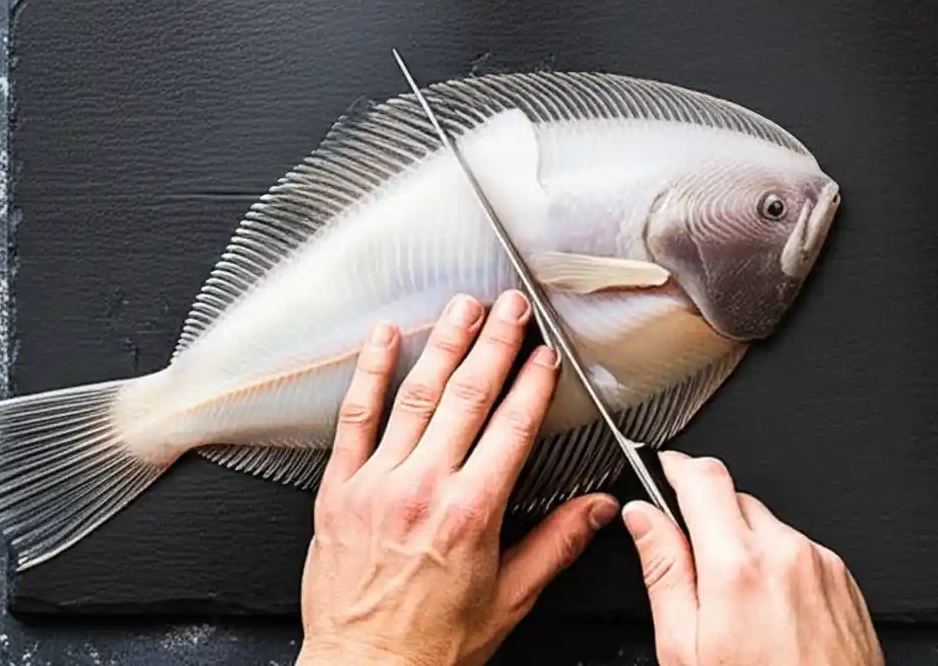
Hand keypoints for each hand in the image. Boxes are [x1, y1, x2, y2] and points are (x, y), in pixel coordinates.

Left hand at [297, 290, 619, 665]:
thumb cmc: (433, 642)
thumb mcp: (511, 597)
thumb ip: (558, 544)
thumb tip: (598, 508)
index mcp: (472, 513)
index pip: (512, 427)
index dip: (533, 382)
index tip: (545, 353)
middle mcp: (425, 488)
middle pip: (467, 398)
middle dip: (495, 344)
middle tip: (511, 306)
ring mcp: (377, 483)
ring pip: (416, 397)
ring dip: (444, 344)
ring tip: (463, 306)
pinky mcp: (339, 489)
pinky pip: (355, 419)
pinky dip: (371, 373)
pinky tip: (385, 339)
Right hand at [622, 452, 882, 665]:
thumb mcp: (685, 647)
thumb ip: (663, 570)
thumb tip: (642, 518)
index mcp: (738, 566)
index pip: (703, 476)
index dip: (674, 468)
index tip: (662, 474)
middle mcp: (786, 554)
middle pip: (734, 500)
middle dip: (708, 523)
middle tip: (697, 576)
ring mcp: (821, 565)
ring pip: (767, 527)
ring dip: (745, 548)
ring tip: (741, 611)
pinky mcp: (843, 580)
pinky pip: (799, 552)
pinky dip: (778, 569)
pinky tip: (773, 618)